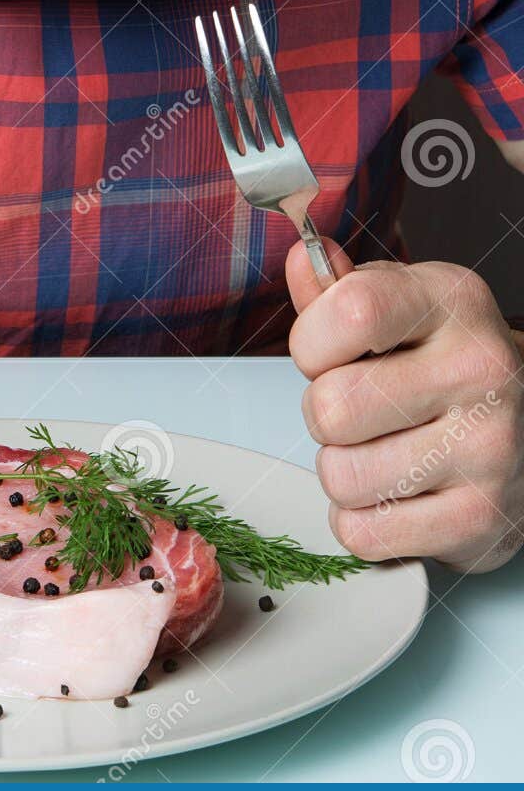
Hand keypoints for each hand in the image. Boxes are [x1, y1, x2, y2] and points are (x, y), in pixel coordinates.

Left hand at [286, 241, 523, 572]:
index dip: (311, 342)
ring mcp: (488, 448)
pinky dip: (362, 522)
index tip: (327, 353)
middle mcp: (481, 370)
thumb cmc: (441, 362)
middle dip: (324, 414)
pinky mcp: (480, 519)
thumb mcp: (399, 307)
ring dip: (343, 471)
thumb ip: (339, 288)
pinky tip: (396, 494)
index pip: (350, 312)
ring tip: (382, 451)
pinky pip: (364, 532)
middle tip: (360, 411)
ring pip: (341, 475)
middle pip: (331, 407)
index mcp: (453, 302)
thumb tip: (302, 258)